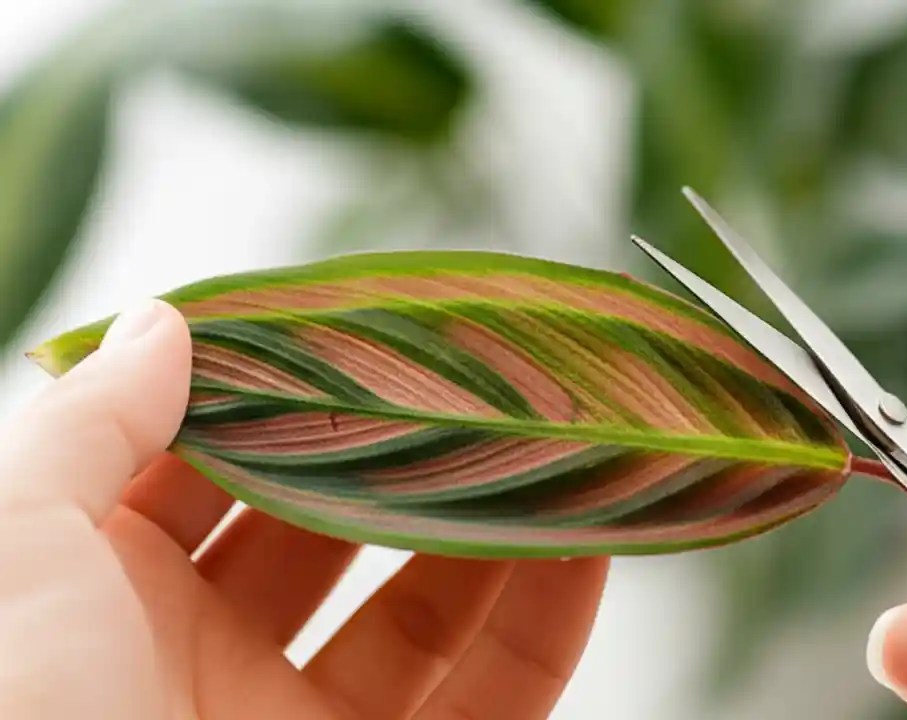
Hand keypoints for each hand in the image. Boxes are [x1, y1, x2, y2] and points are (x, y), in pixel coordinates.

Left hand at [0, 300, 607, 718]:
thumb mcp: (8, 554)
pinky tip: (592, 539)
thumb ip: (82, 429)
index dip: (285, 389)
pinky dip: (552, 616)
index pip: (211, 460)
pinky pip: (499, 694)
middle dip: (407, 449)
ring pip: (430, 605)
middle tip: (484, 372)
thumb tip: (169, 322)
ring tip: (560, 438)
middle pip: (336, 524)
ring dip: (499, 521)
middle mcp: (204, 654)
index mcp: (100, 593)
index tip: (363, 322)